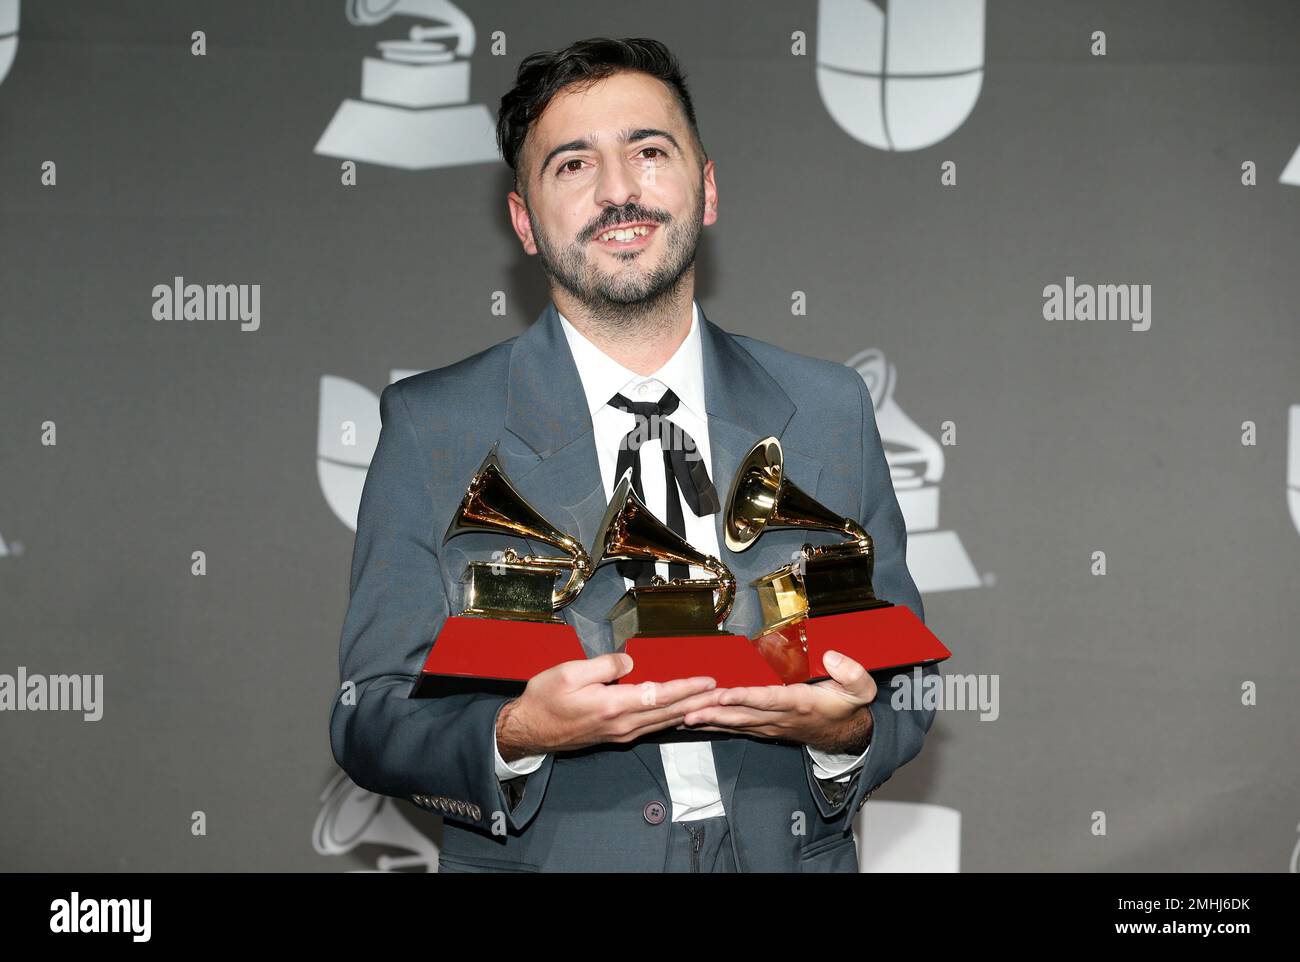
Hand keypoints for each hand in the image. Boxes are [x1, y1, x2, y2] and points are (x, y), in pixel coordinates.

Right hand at [496, 653, 725, 758]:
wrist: (528, 731)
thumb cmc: (544, 700)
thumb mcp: (569, 673)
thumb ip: (604, 665)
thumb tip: (630, 662)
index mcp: (613, 706)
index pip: (660, 695)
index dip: (687, 688)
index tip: (708, 681)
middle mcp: (622, 724)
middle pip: (669, 712)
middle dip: (698, 702)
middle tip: (724, 694)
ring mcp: (621, 733)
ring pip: (664, 722)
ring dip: (689, 711)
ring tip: (710, 703)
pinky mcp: (616, 735)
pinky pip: (652, 726)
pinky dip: (672, 719)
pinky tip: (682, 715)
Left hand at [678, 649, 877, 753]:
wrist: (846, 735)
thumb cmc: (847, 707)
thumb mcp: (861, 690)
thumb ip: (852, 673)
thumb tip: (832, 656)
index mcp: (800, 704)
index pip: (769, 700)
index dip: (747, 698)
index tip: (725, 695)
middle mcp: (780, 717)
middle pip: (743, 715)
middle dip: (714, 713)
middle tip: (688, 709)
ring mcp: (770, 726)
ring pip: (735, 723)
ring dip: (709, 721)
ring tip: (683, 716)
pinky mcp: (763, 728)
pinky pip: (735, 727)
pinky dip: (714, 725)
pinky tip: (696, 722)